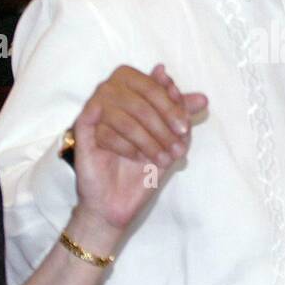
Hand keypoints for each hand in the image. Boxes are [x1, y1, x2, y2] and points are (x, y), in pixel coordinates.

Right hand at [67, 65, 207, 245]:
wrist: (119, 198)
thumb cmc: (144, 164)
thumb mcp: (173, 139)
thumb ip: (185, 118)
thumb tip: (203, 98)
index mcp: (131, 86)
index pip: (153, 87)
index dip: (171, 108)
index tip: (184, 130)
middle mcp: (109, 92)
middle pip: (140, 101)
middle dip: (162, 127)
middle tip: (176, 150)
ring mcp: (93, 110)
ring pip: (124, 118)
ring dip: (148, 141)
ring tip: (160, 159)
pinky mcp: (81, 130)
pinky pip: (105, 131)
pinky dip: (126, 147)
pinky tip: (137, 159)